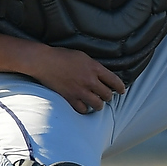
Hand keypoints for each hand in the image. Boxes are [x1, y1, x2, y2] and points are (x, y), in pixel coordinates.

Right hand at [0, 26, 125, 114]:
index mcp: (95, 68)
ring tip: (97, 104)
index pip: (115, 81)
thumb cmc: (63, 56)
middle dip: (109, 97)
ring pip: (97, 104)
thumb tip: (102, 74)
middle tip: (107, 97)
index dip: (121, 87)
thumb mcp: (84, 57)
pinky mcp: (69, 98)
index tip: (122, 91)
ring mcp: (80, 91)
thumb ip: (94, 67)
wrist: (44, 61)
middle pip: (107, 95)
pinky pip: (82, 109)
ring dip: (99, 105)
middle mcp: (90, 81)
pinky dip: (84, 109)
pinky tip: (84, 107)